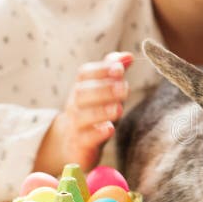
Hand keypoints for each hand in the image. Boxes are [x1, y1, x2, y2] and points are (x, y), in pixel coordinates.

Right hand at [34, 51, 132, 174]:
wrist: (73, 143)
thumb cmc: (95, 112)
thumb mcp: (105, 91)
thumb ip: (114, 72)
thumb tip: (129, 55)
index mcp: (81, 88)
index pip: (85, 73)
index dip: (101, 69)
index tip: (120, 68)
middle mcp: (75, 105)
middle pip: (82, 93)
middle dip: (103, 89)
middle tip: (123, 89)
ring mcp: (76, 125)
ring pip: (81, 116)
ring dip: (101, 110)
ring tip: (119, 109)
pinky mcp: (80, 145)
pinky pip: (84, 139)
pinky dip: (97, 133)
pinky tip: (109, 129)